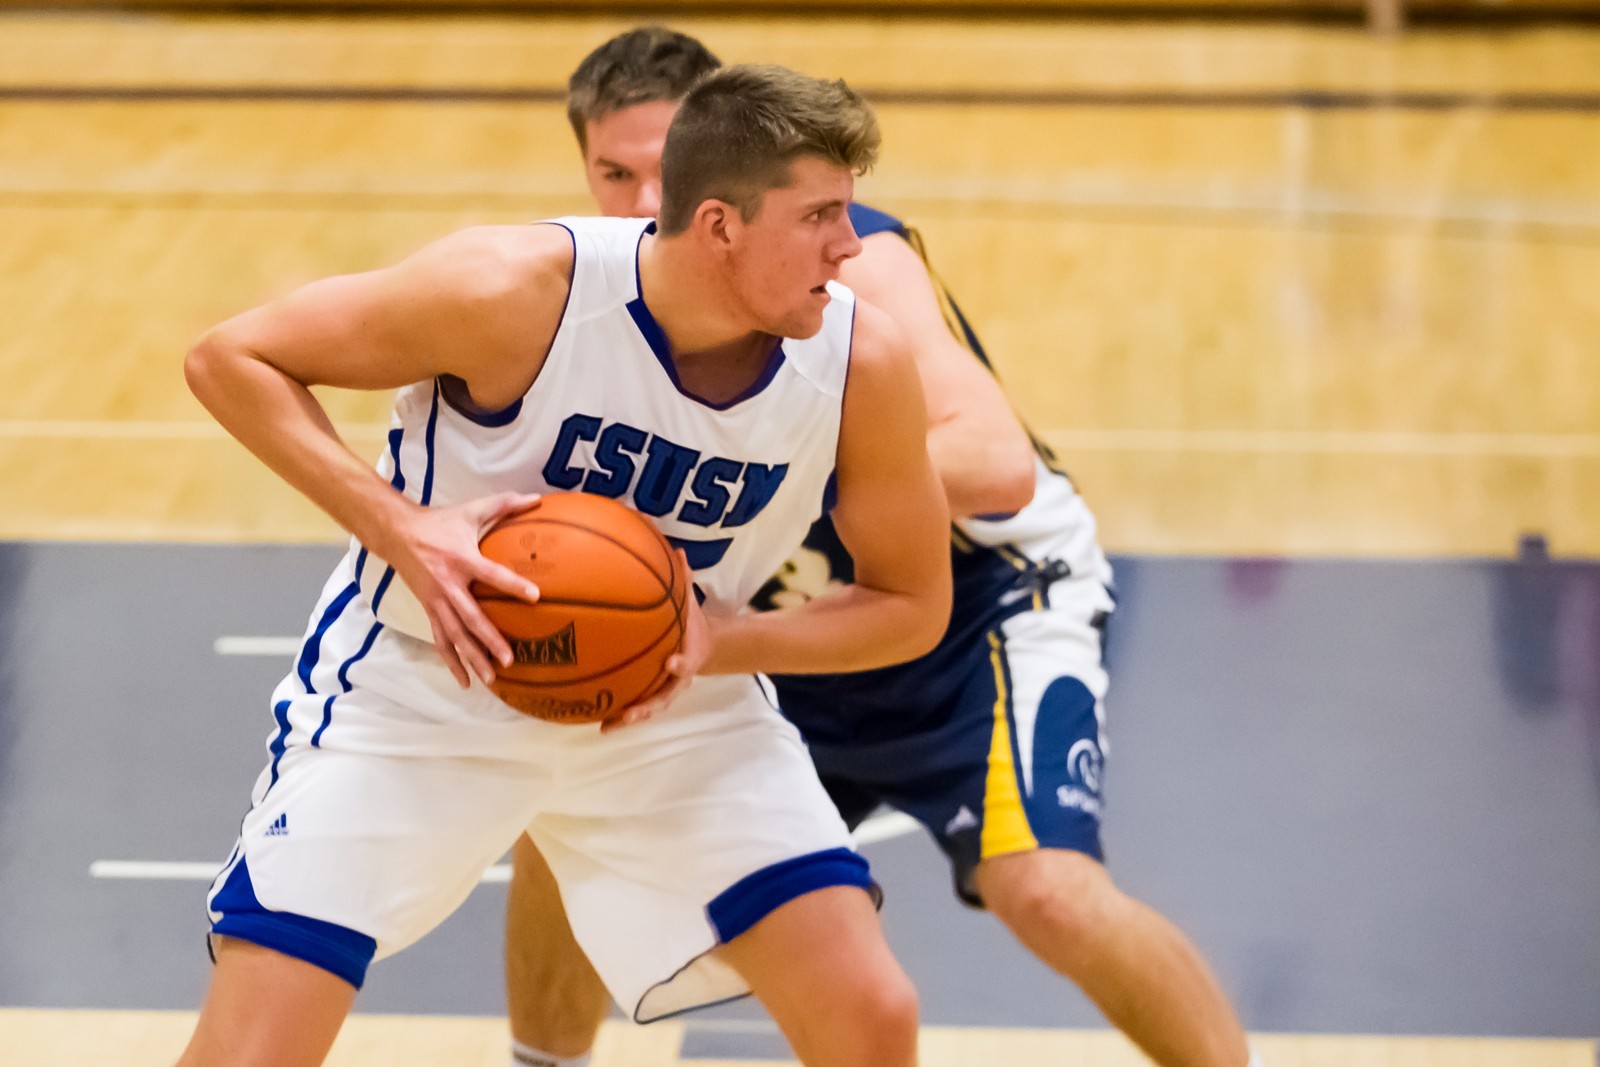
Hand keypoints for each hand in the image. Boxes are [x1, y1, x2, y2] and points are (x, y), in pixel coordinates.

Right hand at [387, 491, 542, 687]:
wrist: (397, 534)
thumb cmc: (440, 522)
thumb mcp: (471, 510)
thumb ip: (505, 504)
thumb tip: (538, 499)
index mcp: (462, 559)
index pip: (491, 574)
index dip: (512, 584)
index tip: (535, 596)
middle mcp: (448, 585)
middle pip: (470, 617)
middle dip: (489, 640)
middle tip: (510, 659)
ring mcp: (436, 601)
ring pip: (455, 635)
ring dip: (472, 658)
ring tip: (491, 678)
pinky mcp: (428, 610)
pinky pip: (441, 640)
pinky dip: (452, 661)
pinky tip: (465, 681)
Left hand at [601, 551, 708, 732]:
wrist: (702, 647)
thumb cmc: (690, 623)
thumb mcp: (691, 603)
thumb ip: (684, 581)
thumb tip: (679, 551)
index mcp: (690, 657)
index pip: (687, 662)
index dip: (680, 664)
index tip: (670, 661)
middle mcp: (677, 679)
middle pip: (664, 698)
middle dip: (648, 706)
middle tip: (633, 711)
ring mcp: (664, 691)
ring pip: (647, 709)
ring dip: (628, 718)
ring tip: (608, 726)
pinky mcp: (651, 695)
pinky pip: (634, 704)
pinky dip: (616, 713)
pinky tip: (593, 718)